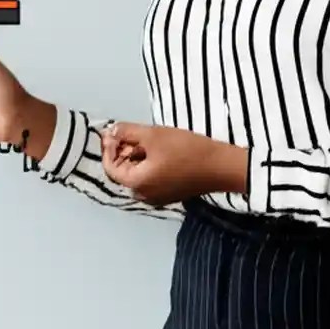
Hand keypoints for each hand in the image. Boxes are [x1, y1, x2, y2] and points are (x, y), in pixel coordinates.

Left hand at [100, 121, 247, 205]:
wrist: (221, 167)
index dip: (108, 147)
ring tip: (144, 137)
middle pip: (123, 171)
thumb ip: (127, 132)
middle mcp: (143, 195)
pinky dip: (147, 163)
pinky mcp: (168, 193)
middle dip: (122, 150)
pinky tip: (156, 149)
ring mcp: (156, 197)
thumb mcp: (153, 135)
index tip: (112, 131)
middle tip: (128, 131)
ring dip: (135, 155)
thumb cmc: (186, 150)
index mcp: (136, 184)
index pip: (110, 166)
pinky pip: (150, 178)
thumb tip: (111, 131)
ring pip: (137, 173)